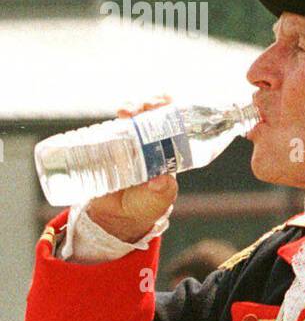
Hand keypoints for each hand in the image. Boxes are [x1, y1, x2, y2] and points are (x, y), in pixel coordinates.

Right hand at [85, 96, 178, 241]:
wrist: (115, 217)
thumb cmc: (144, 207)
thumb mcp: (156, 202)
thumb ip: (160, 194)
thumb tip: (161, 181)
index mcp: (170, 152)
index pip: (177, 124)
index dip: (175, 111)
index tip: (168, 107)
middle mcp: (153, 142)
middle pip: (157, 113)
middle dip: (153, 103)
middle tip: (147, 106)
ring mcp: (132, 141)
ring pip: (136, 115)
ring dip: (133, 105)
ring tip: (126, 111)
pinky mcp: (111, 143)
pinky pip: (114, 126)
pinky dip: (115, 117)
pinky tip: (119, 113)